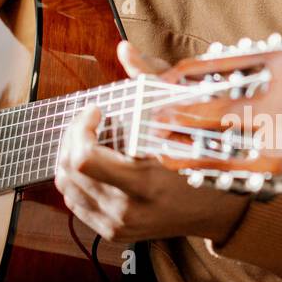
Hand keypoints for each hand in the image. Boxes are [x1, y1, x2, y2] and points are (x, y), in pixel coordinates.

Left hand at [53, 40, 251, 243]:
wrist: (216, 210)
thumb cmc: (201, 160)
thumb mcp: (179, 119)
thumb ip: (148, 81)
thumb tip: (125, 48)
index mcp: (144, 183)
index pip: (84, 159)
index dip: (81, 128)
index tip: (96, 111)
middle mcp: (126, 210)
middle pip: (69, 169)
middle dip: (73, 136)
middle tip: (90, 120)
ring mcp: (117, 225)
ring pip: (66, 186)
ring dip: (70, 156)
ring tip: (91, 138)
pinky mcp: (112, 233)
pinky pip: (74, 203)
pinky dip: (76, 179)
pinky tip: (94, 162)